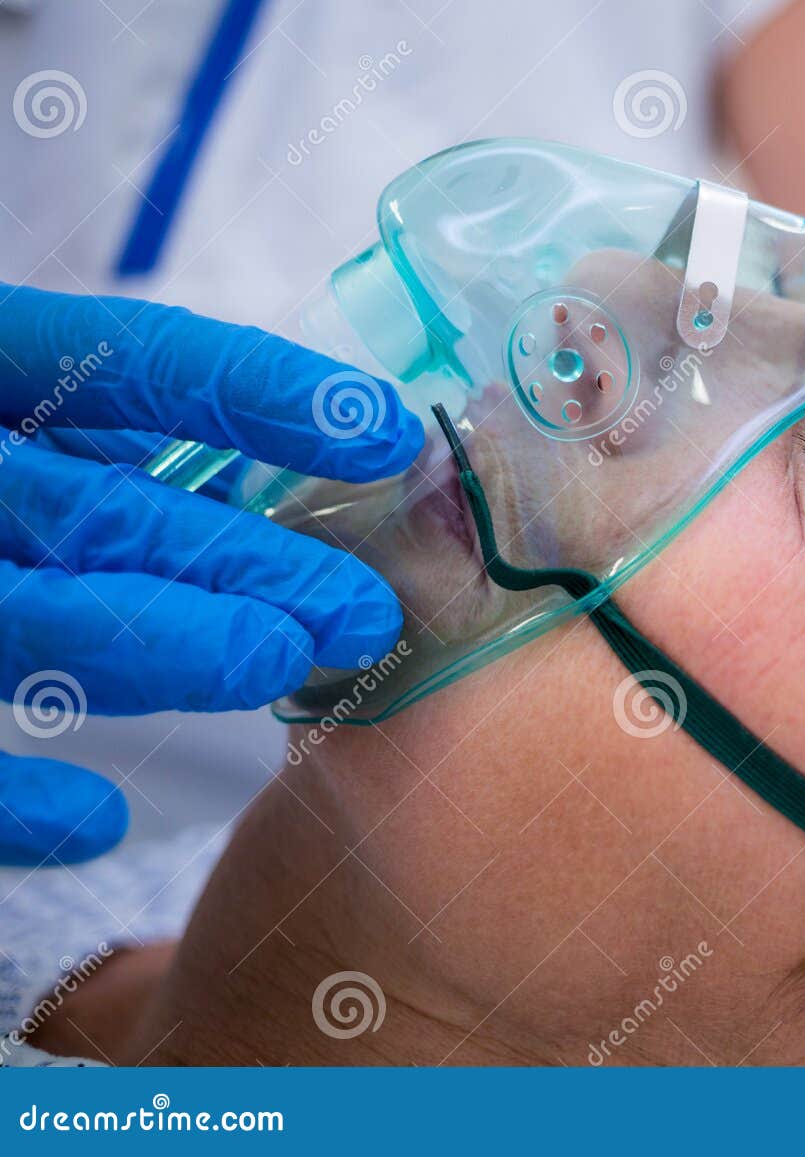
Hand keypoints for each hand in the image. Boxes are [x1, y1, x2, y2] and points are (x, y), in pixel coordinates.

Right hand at [0, 284, 424, 864]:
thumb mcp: (26, 421)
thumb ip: (138, 436)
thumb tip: (345, 452)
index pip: (131, 363)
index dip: (258, 391)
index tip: (385, 432)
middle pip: (93, 512)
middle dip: (237, 562)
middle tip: (361, 612)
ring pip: (25, 618)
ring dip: (154, 649)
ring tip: (277, 668)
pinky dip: (0, 795)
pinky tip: (93, 822)